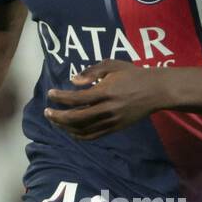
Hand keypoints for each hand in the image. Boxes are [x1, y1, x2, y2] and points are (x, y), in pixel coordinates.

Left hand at [44, 60, 164, 139]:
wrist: (154, 91)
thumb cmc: (132, 74)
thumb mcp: (112, 65)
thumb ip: (91, 71)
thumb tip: (73, 82)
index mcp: (105, 92)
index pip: (77, 98)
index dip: (60, 97)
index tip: (50, 94)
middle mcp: (107, 109)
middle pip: (76, 118)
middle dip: (58, 116)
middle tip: (47, 112)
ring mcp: (111, 121)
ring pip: (83, 129)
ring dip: (65, 127)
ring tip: (55, 121)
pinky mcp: (115, 128)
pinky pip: (93, 136)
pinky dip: (78, 135)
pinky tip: (70, 130)